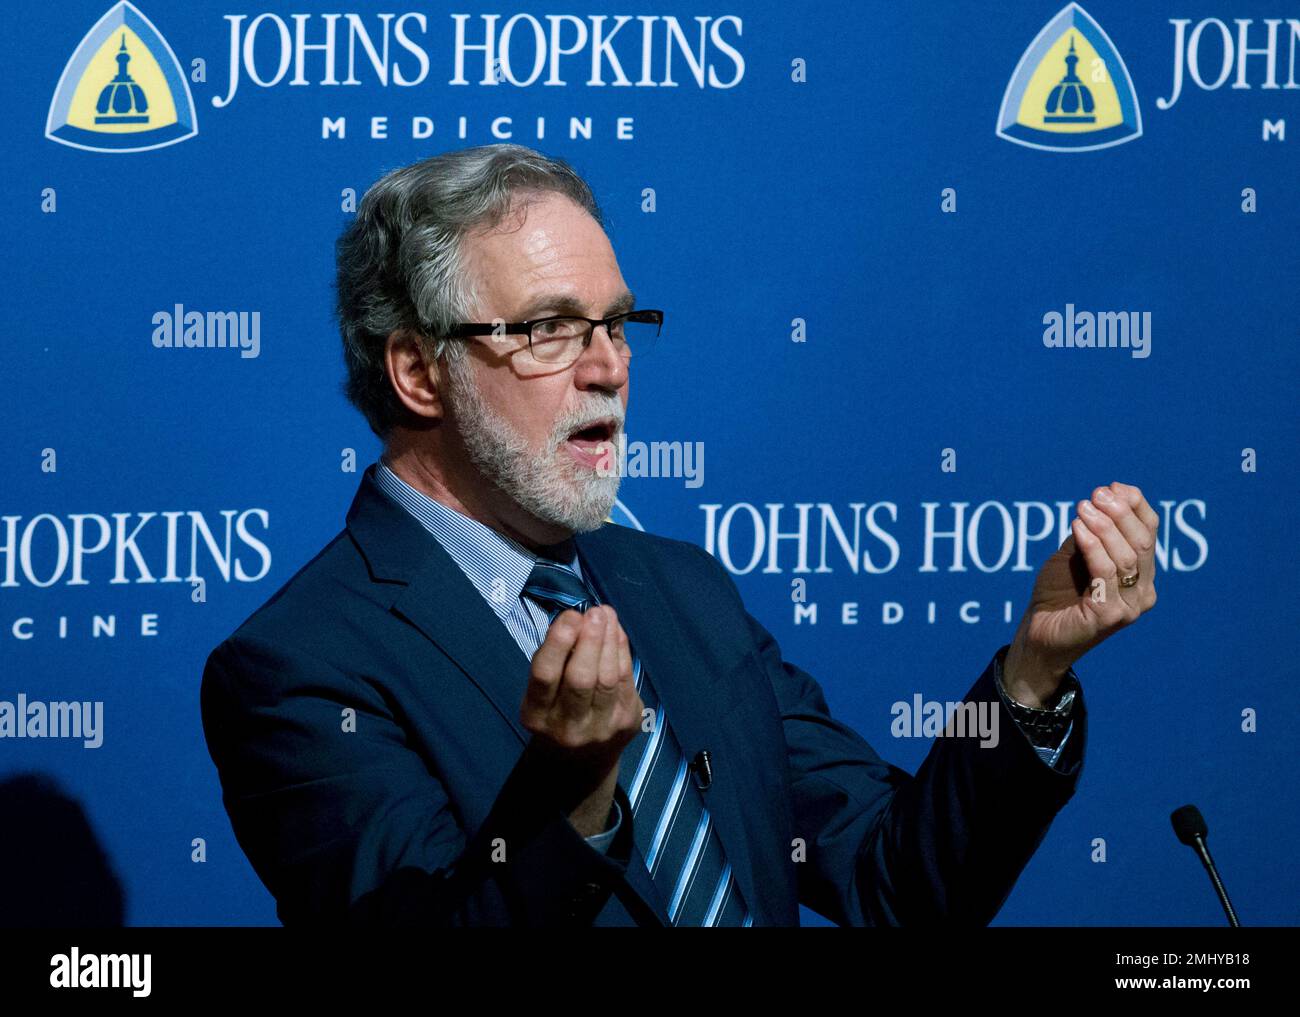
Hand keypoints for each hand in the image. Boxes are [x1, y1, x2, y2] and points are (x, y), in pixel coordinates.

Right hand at [520, 605, 641, 835]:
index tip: (570, 616)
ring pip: (608, 678)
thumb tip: (578, 618)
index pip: (545, 677)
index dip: (558, 643)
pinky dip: (622, 651)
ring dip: (610, 640)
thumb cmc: (556, 710)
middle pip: (582, 678)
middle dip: (590, 641)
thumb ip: (554, 659)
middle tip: (595, 612)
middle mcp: (567, 728)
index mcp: (536, 716)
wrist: (582, 761)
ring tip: (606, 614)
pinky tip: (617, 632)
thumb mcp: (542, 693)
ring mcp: (601, 729)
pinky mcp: (626, 724)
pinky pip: (626, 680)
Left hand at [1004, 481, 1158, 705]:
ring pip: (1126, 556)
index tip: (1110, 487)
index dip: (1134, 506)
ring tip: (1082, 508)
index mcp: (1141, 574)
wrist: (1036, 634)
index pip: (1149, 532)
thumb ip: (1092, 530)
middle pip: (1141, 541)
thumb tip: (1107, 493)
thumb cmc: (1057, 593)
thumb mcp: (1075, 554)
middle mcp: (1144, 591)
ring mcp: (1130, 606)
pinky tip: (1077, 528)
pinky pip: (1105, 573)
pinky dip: (1092, 546)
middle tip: (1095, 495)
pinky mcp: (1110, 616)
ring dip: (1104, 526)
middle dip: (1119, 512)